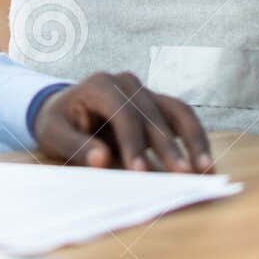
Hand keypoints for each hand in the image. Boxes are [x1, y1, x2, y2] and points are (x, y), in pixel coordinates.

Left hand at [31, 74, 212, 172]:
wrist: (65, 111)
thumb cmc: (59, 124)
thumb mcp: (53, 134)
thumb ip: (76, 146)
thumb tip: (102, 159)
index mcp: (99, 85)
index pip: (122, 113)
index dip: (133, 143)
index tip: (140, 173)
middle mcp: (126, 82)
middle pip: (153, 114)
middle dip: (168, 148)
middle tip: (181, 177)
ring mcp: (146, 90)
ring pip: (177, 112)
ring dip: (193, 141)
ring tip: (205, 170)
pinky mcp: (159, 104)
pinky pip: (183, 118)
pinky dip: (196, 139)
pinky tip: (205, 163)